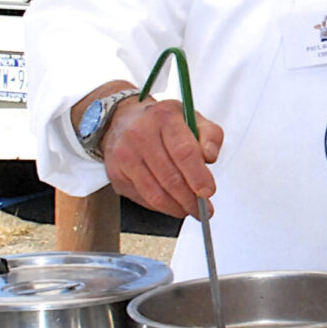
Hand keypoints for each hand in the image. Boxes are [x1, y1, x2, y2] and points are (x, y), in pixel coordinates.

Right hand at [99, 95, 224, 219]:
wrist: (123, 120)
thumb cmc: (162, 123)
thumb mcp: (192, 118)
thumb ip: (210, 135)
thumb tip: (209, 158)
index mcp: (163, 118)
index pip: (183, 152)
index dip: (198, 176)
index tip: (208, 192)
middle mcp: (140, 135)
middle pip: (170, 178)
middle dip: (190, 199)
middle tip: (204, 209)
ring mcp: (124, 156)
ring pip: (155, 194)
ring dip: (177, 207)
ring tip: (189, 209)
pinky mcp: (116, 174)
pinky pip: (143, 199)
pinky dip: (161, 206)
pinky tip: (171, 203)